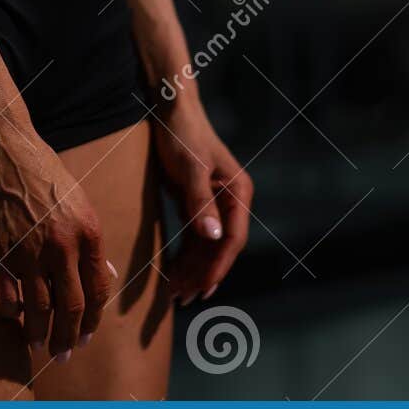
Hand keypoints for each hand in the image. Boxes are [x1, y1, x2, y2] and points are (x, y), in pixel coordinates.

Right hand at [0, 115, 113, 358]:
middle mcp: (61, 244)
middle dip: (69, 336)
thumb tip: (104, 274)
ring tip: (37, 343)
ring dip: (38, 332)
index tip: (87, 335)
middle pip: (71, 307)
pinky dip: (9, 312)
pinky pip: (5, 296)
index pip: (97, 290)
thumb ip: (89, 240)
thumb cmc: (38, 168)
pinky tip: (12, 315)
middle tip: (64, 353)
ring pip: (38, 308)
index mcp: (88, 231)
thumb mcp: (77, 199)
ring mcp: (26, 250)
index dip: (93, 320)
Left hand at [153, 103, 252, 303]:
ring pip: (206, 245)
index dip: (218, 266)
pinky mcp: (196, 202)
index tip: (203, 289)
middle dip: (202, 274)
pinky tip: (172, 272)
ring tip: (175, 294)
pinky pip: (193, 236)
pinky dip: (184, 255)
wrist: (170, 109)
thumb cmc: (183, 134)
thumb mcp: (190, 169)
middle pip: (219, 247)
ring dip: (192, 269)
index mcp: (238, 193)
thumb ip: (200, 203)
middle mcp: (230, 201)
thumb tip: (214, 237)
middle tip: (182, 299)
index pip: (233, 239)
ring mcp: (213, 203)